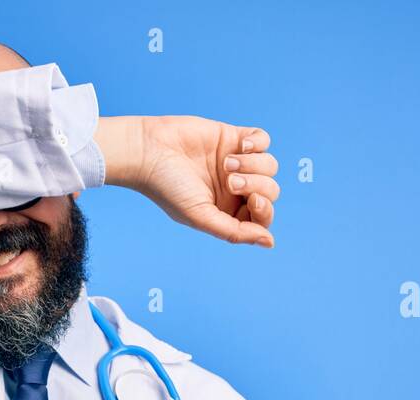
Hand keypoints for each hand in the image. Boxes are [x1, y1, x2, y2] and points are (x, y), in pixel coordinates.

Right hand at [95, 115, 278, 246]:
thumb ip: (235, 232)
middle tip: (230, 181)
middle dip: (256, 185)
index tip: (253, 200)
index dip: (265, 209)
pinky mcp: (233, 137)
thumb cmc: (169, 188)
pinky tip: (240, 146)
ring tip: (227, 162)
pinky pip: (263, 140)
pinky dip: (257, 143)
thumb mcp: (201, 216)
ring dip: (253, 164)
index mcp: (228, 211)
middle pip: (270, 190)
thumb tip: (269, 242)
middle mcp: (235, 189)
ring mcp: (236, 162)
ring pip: (270, 165)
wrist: (149, 151)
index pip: (263, 215)